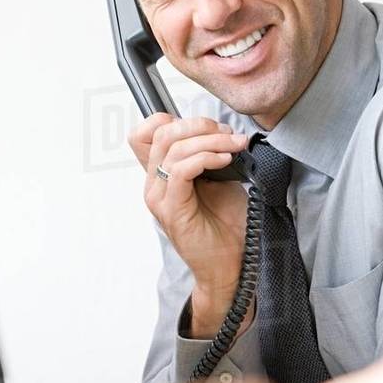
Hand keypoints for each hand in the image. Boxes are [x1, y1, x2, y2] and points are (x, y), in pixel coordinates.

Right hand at [128, 114, 252, 336]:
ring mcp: (159, 197)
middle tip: (228, 134)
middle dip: (199, 125)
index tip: (213, 127)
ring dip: (210, 140)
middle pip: (162, 133)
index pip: (148, 131)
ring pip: (173, 148)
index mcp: (161, 173)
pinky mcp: (172, 210)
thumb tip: (221, 131)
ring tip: (234, 146)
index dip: (178, 119)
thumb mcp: (218, 178)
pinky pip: (181, 170)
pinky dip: (205, 158)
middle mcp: (154, 183)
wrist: (230, 263)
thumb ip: (209, 154)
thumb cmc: (225, 224)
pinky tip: (225, 160)